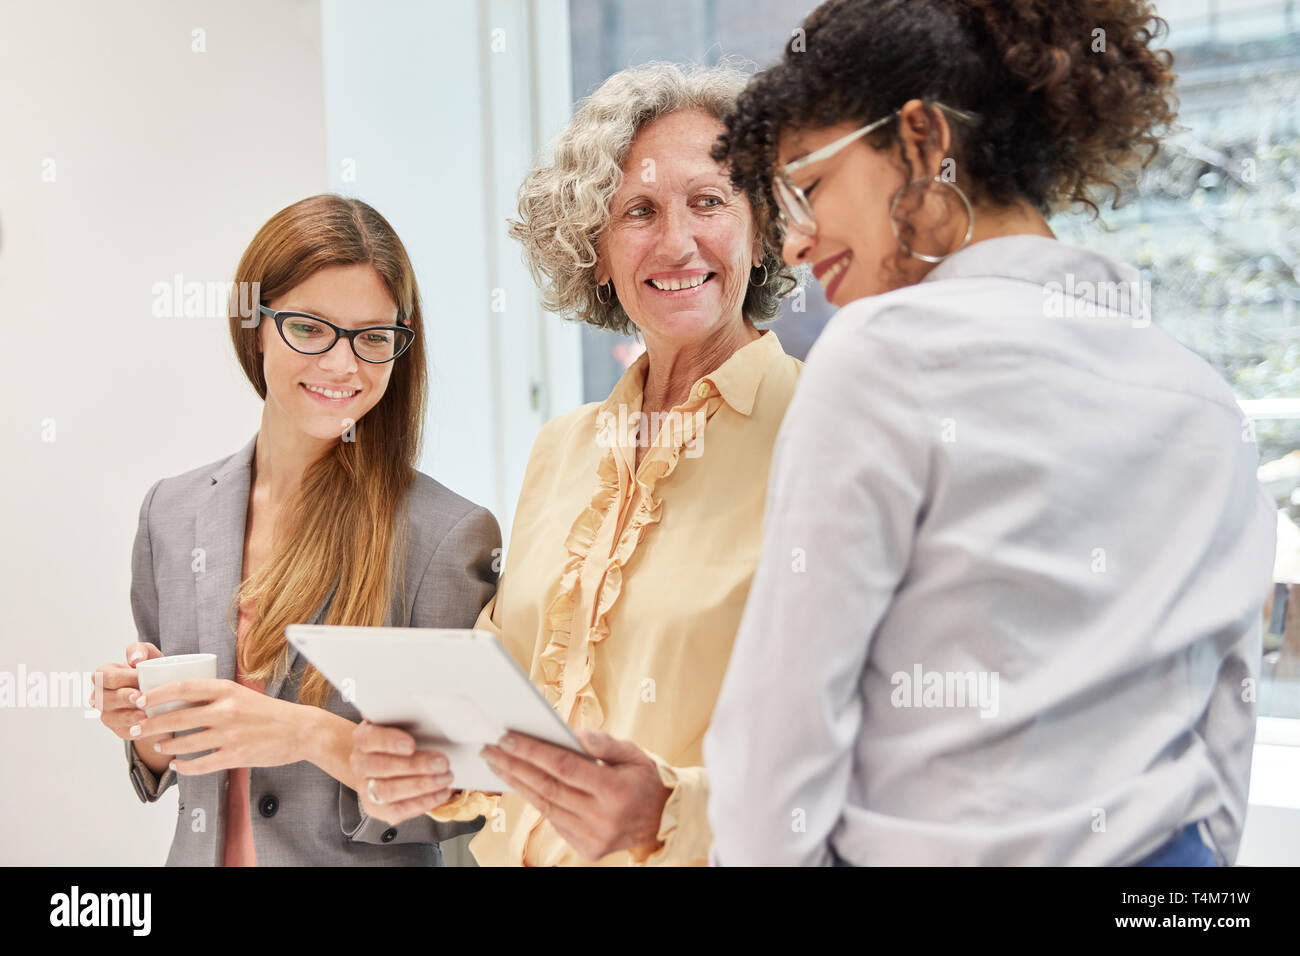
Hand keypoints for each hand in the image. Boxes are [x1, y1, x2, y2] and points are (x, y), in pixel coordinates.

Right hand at [91, 642, 162, 739]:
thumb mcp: (150, 655)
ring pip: (111, 717)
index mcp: (105, 675)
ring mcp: (108, 714)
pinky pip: (122, 732)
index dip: (121, 677)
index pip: (104, 676)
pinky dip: (133, 730)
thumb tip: (135, 660)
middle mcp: (101, 695)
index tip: (139, 678)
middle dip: (122, 697)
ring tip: (144, 713)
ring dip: (128, 716)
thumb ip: (140, 650)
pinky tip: (145, 727)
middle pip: (104, 698)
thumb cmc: (153, 671)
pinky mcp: (119, 729)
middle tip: (139, 697)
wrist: (166, 694)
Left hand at [132, 678, 307, 773]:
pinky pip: (201, 764)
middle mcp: (226, 711)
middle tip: (136, 728)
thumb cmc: (269, 712)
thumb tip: (180, 701)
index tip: (140, 699)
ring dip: (166, 746)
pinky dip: (185, 767)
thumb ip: (215, 696)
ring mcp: (230, 735)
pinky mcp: (235, 755)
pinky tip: (178, 765)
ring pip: (185, 743)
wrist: (300, 730)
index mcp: (227, 690)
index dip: (156, 694)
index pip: (182, 688)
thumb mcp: (242, 694)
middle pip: (176, 718)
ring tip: (158, 746)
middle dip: (150, 725)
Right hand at [350, 720, 453, 825]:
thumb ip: (402, 714)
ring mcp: (366, 788)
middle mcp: (360, 763)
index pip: (369, 739)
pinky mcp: (376, 808)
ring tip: (445, 778)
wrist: (381, 760)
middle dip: (416, 766)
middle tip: (442, 762)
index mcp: (363, 738)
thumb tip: (413, 701)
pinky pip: (397, 810)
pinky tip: (441, 793)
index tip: (411, 745)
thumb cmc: (397, 738)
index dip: (389, 742)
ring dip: (421, 786)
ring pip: (387, 791)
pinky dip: (422, 803)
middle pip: (382, 768)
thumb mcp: (398, 722)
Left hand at [482, 729, 669, 861]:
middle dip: (515, 765)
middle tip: (491, 749)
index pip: (564, 767)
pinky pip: (554, 821)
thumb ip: (605, 743)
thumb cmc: (645, 781)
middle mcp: (602, 817)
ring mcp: (593, 837)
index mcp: (615, 790)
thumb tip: (573, 736)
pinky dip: (536, 801)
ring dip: (517, 784)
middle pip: (547, 787)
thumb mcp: (634, 754)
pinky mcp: (587, 848)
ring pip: (545, 806)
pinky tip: (521, 784)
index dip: (533, 751)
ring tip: (498, 764)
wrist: (663, 821)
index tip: (507, 737)